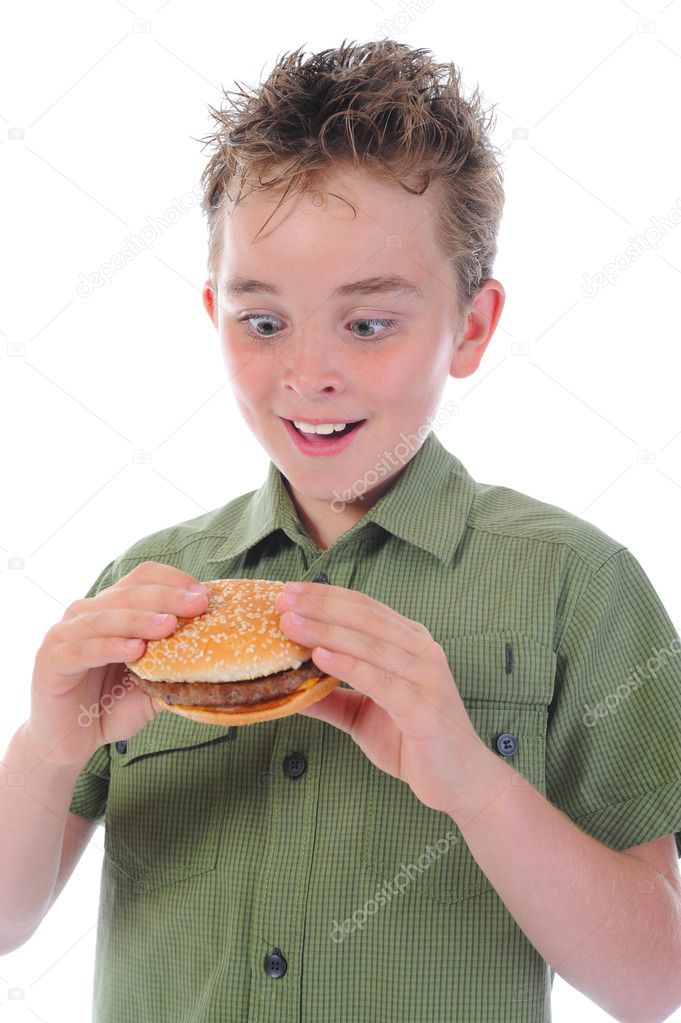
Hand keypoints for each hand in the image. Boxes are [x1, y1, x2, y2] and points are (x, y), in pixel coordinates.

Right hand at [27, 562, 210, 767]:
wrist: (68, 741)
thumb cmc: (111, 705)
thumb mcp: (153, 684)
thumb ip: (176, 667)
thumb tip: (219, 655)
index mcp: (112, 608)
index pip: (143, 578)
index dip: (174, 580)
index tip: (204, 595)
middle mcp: (87, 613)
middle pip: (128, 592)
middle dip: (166, 596)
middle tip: (197, 605)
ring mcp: (65, 634)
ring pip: (106, 617)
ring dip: (140, 619)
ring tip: (169, 626)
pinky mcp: (51, 661)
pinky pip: (83, 649)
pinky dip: (110, 647)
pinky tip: (134, 650)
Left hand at [275, 581, 493, 815]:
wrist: (462, 782)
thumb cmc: (415, 742)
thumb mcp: (362, 715)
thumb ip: (330, 697)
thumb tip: (286, 687)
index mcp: (410, 643)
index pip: (364, 607)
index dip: (325, 596)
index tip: (288, 591)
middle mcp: (421, 651)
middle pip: (364, 618)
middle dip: (320, 606)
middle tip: (282, 600)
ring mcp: (426, 677)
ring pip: (370, 644)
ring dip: (326, 631)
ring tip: (291, 625)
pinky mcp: (424, 707)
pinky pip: (381, 680)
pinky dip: (349, 665)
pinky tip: (321, 656)